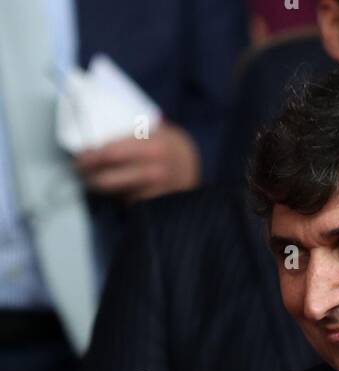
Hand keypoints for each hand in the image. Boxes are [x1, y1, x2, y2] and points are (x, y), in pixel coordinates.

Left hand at [74, 120, 199, 201]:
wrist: (192, 163)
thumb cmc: (166, 142)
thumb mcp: (151, 128)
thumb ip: (128, 131)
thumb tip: (93, 138)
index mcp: (152, 147)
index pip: (112, 154)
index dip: (91, 158)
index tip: (78, 158)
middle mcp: (155, 172)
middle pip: (110, 180)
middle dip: (90, 178)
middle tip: (79, 172)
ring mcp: (157, 192)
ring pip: (118, 194)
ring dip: (103, 189)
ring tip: (94, 179)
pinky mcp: (158, 206)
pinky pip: (130, 203)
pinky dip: (120, 197)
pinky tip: (118, 188)